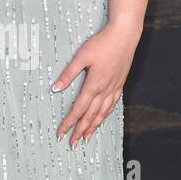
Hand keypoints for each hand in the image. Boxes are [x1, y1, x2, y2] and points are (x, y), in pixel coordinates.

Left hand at [53, 22, 140, 147]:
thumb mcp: (81, 56)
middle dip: (80, 131)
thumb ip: (68, 74)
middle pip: (90, 116)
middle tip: (72, 144)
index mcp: (93, 85)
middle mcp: (104, 90)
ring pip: (102, 114)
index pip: (78, 110)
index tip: (61, 134)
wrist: (125, 35)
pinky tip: (102, 119)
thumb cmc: (102, 43)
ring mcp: (114, 88)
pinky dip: (106, 115)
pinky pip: (112, 105)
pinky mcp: (120, 84)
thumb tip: (55, 89)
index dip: (68, 123)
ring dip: (93, 127)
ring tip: (87, 138)